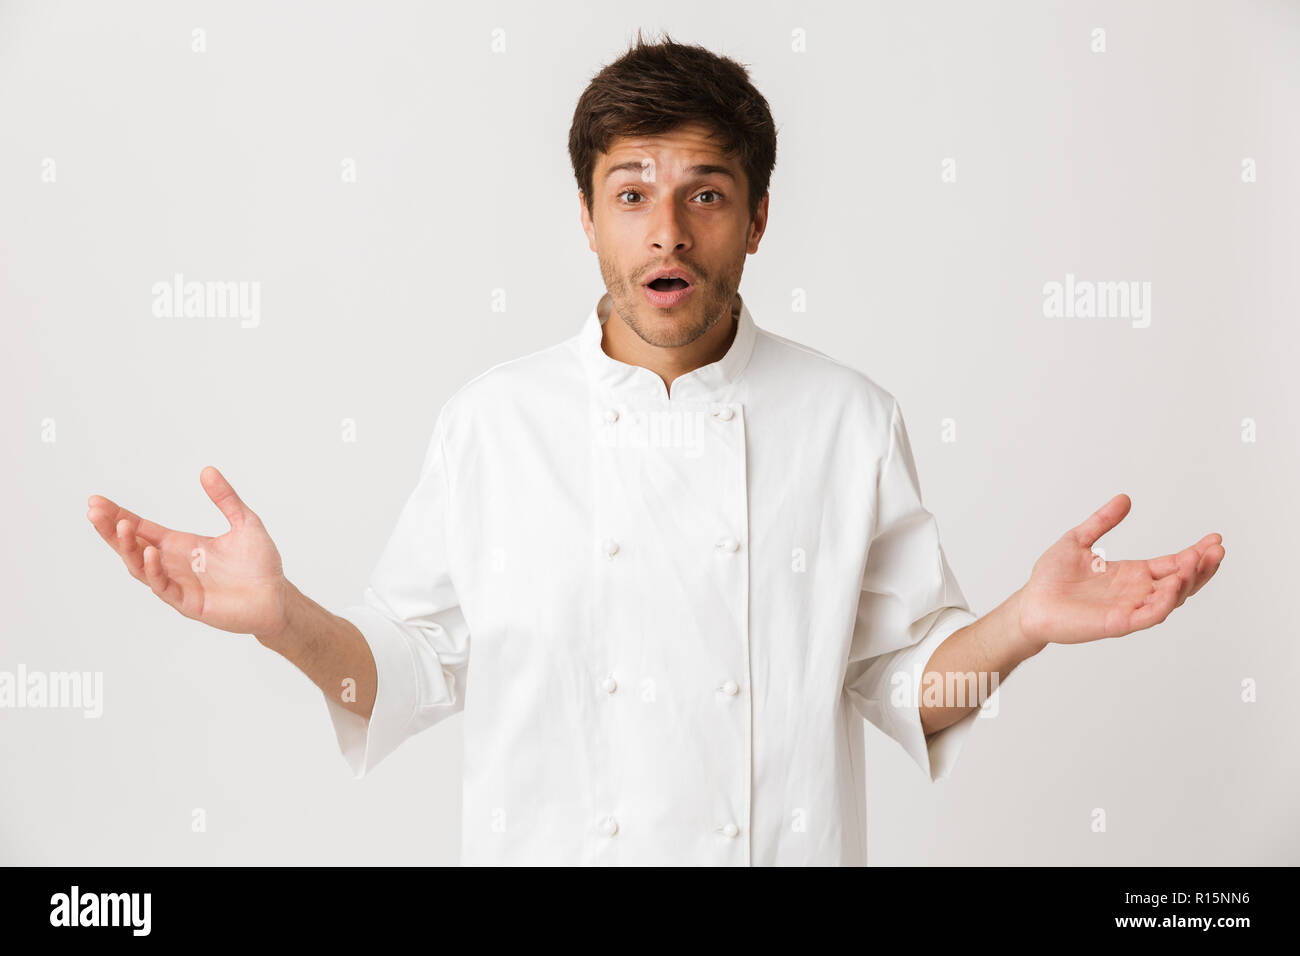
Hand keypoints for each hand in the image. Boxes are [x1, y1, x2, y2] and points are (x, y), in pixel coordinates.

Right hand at [87, 466, 290, 638]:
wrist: (277, 596)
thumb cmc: (260, 563)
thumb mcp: (245, 522)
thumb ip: (226, 498)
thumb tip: (207, 470)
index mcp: (181, 545)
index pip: (142, 528)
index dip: (119, 516)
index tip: (97, 501)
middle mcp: (174, 563)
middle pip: (132, 546)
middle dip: (112, 530)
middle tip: (94, 511)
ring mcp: (178, 584)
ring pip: (140, 567)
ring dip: (128, 548)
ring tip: (120, 527)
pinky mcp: (188, 603)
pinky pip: (163, 587)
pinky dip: (154, 570)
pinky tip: (150, 552)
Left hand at [1016, 493, 1224, 651]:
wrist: (1029, 604)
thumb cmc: (1050, 579)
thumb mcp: (1078, 540)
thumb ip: (1102, 521)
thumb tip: (1124, 498)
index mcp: (1131, 574)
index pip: (1172, 564)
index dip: (1194, 553)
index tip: (1214, 538)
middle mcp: (1135, 592)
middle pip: (1180, 582)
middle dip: (1202, 567)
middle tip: (1217, 549)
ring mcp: (1129, 608)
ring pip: (1170, 599)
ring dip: (1187, 582)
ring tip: (1196, 562)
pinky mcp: (1117, 623)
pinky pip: (1148, 616)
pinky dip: (1164, 602)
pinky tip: (1173, 586)